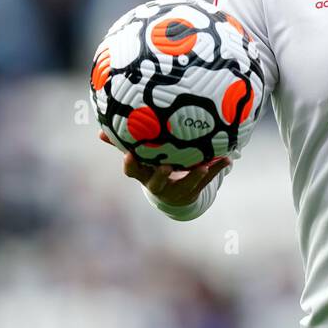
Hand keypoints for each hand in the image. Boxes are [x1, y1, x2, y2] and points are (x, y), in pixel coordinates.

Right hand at [99, 130, 229, 205]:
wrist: (174, 196)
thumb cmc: (153, 168)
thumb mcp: (140, 158)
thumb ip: (123, 143)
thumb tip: (99, 130)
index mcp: (143, 175)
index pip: (132, 171)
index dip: (130, 164)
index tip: (129, 153)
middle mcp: (158, 185)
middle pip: (156, 183)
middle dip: (161, 175)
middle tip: (167, 165)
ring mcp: (176, 190)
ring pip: (187, 184)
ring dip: (196, 175)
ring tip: (206, 164)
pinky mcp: (193, 191)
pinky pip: (206, 181)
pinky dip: (217, 169)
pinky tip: (227, 159)